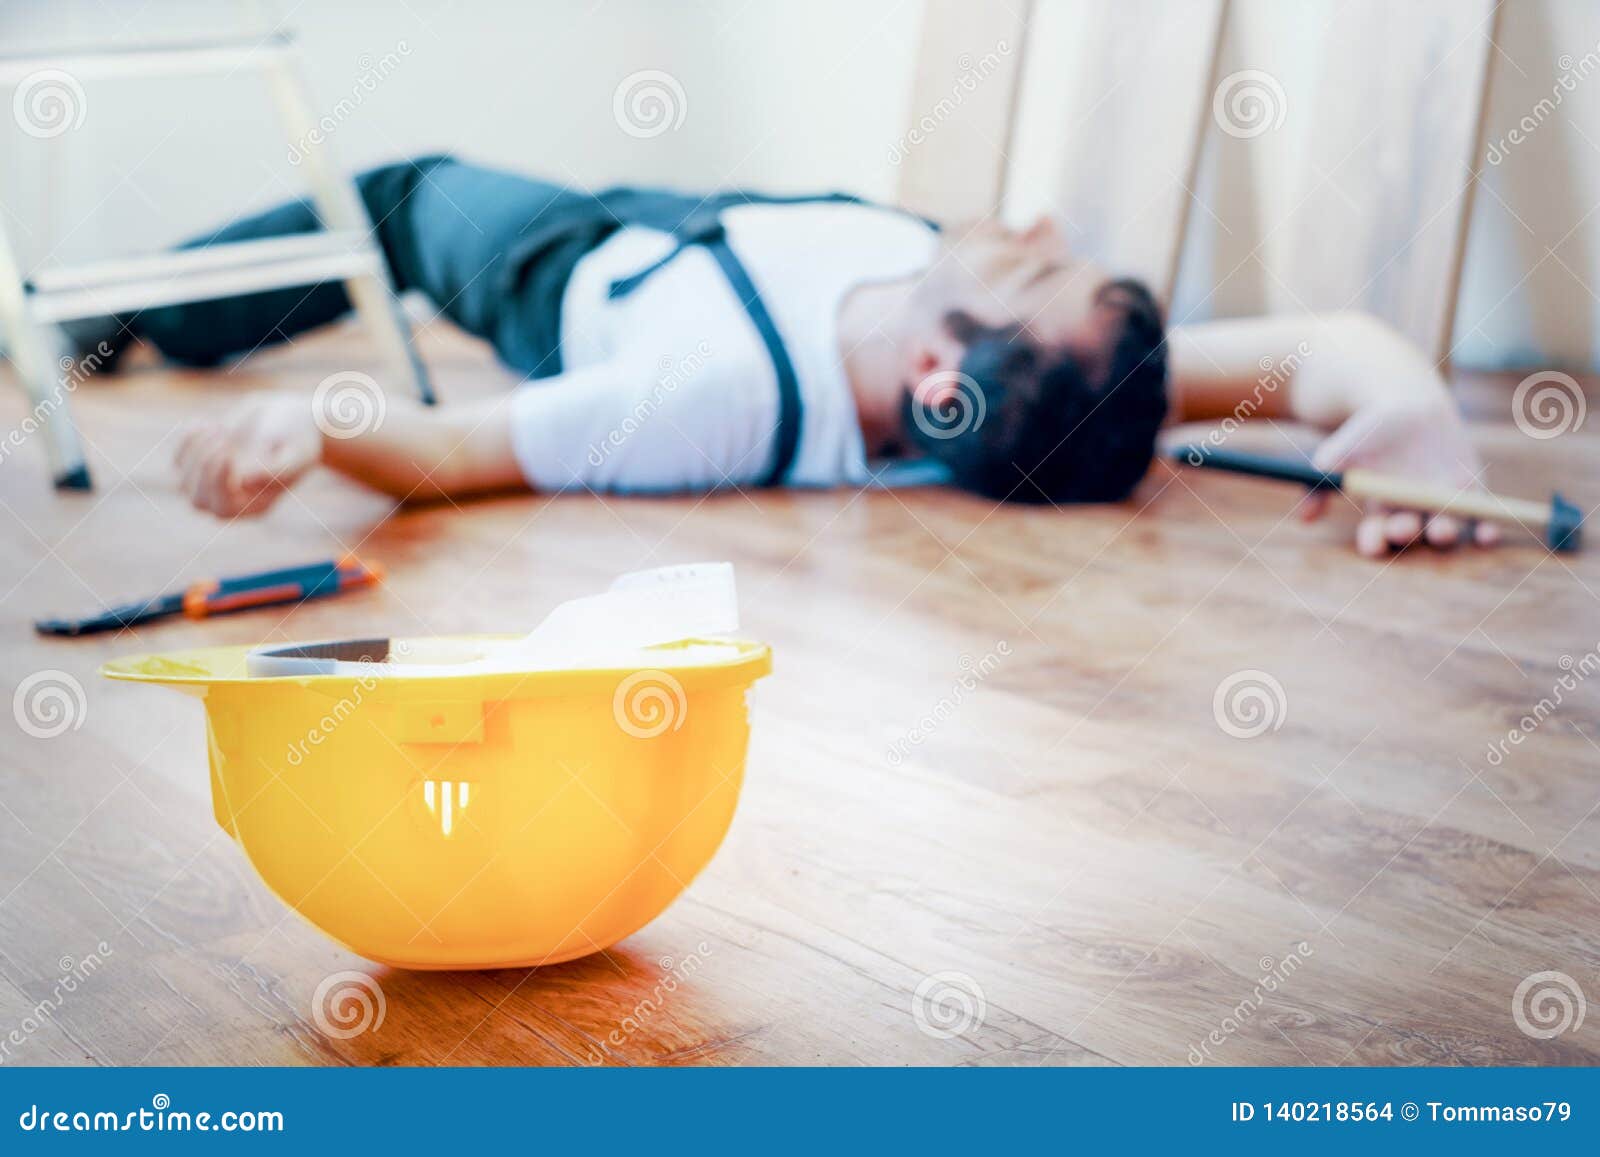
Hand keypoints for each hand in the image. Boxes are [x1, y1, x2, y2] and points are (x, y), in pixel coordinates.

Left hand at [174, 393, 320, 517]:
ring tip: (220, 428)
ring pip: (183, 480)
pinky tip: (209, 423)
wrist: (292, 417)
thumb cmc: (299, 436)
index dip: (215, 483)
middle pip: (198, 499)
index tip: (227, 450)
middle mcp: (234, 498)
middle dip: (203, 466)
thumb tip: (244, 482)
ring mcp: (215, 482)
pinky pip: (179, 459)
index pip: (222, 508)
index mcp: (257, 504)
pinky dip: (187, 439)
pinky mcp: (203, 462)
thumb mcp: (295, 452)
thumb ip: (276, 470)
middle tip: (223, 436)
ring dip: (195, 450)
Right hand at [1301, 396, 1500, 556]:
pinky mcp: (1471, 488)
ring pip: (1445, 526)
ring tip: (1439, 529)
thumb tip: (1306, 517)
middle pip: (1412, 532)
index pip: (1376, 534)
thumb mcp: (1340, 450)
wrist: (1407, 401)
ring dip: (1443, 532)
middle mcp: (1413, 511)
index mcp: (1380, 509)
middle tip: (1402, 527)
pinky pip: (1481, 513)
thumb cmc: (1368, 429)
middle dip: (1406, 532)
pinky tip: (1487, 534)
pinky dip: (1485, 527)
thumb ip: (1321, 480)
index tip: (1371, 543)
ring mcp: (1443, 501)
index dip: (1374, 541)